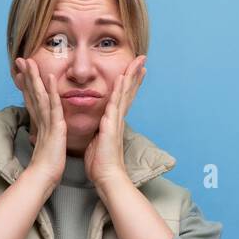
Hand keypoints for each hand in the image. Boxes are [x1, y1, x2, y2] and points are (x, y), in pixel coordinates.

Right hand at [13, 57, 66, 184]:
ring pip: (40, 95)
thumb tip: (37, 138)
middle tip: (20, 60)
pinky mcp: (54, 126)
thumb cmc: (45, 167)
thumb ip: (41, 139)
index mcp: (41, 124)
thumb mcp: (45, 149)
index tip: (23, 73)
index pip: (33, 101)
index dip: (28, 86)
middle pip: (32, 93)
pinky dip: (51, 90)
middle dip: (27, 76)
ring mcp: (47, 122)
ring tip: (30, 61)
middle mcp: (41, 120)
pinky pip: (53, 104)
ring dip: (35, 77)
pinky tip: (49, 77)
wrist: (43, 177)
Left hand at [84, 54, 146, 191]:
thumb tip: (96, 130)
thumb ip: (98, 133)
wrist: (107, 178)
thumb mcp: (97, 143)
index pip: (123, 99)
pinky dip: (119, 91)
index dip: (129, 85)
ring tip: (137, 62)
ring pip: (125, 94)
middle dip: (135, 75)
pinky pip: (115, 104)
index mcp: (114, 123)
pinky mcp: (111, 126)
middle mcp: (118, 120)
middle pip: (129, 92)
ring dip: (131, 77)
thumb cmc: (101, 164)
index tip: (134, 71)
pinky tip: (122, 78)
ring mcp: (116, 122)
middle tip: (142, 60)